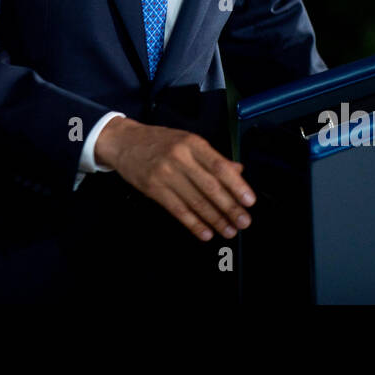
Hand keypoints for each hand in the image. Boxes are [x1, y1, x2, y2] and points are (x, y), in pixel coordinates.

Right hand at [94, 116, 255, 241]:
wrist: (124, 142)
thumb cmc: (159, 141)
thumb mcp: (188, 141)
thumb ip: (213, 158)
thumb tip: (238, 171)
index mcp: (193, 144)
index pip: (220, 167)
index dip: (237, 186)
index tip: (249, 201)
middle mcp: (180, 158)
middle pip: (210, 187)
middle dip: (230, 208)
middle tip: (243, 222)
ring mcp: (165, 174)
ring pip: (196, 202)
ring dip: (215, 220)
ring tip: (228, 230)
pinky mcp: (154, 189)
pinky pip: (178, 210)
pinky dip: (193, 224)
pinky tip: (205, 233)